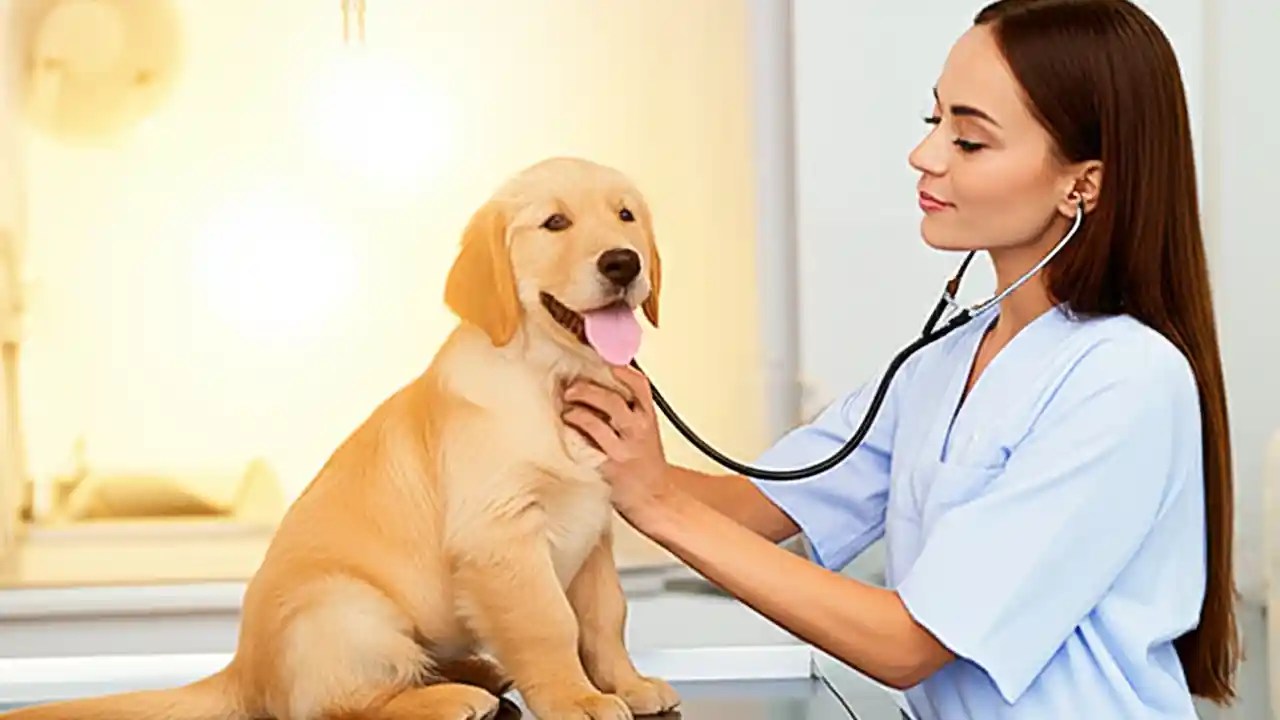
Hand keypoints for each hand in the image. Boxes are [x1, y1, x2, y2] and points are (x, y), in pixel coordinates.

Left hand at [561, 366, 674, 524]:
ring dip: (576, 411)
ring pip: (594, 421)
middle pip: (611, 399)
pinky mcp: (607, 466)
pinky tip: (567, 430)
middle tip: (571, 389)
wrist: (654, 499)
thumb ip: (631, 410)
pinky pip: (585, 444)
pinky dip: (574, 433)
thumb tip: (603, 385)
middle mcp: (637, 430)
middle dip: (587, 390)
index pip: (638, 384)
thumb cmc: (646, 465)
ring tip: (567, 410)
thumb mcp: (646, 432)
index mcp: (648, 418)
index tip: (601, 364)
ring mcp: (622, 449)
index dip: (619, 370)